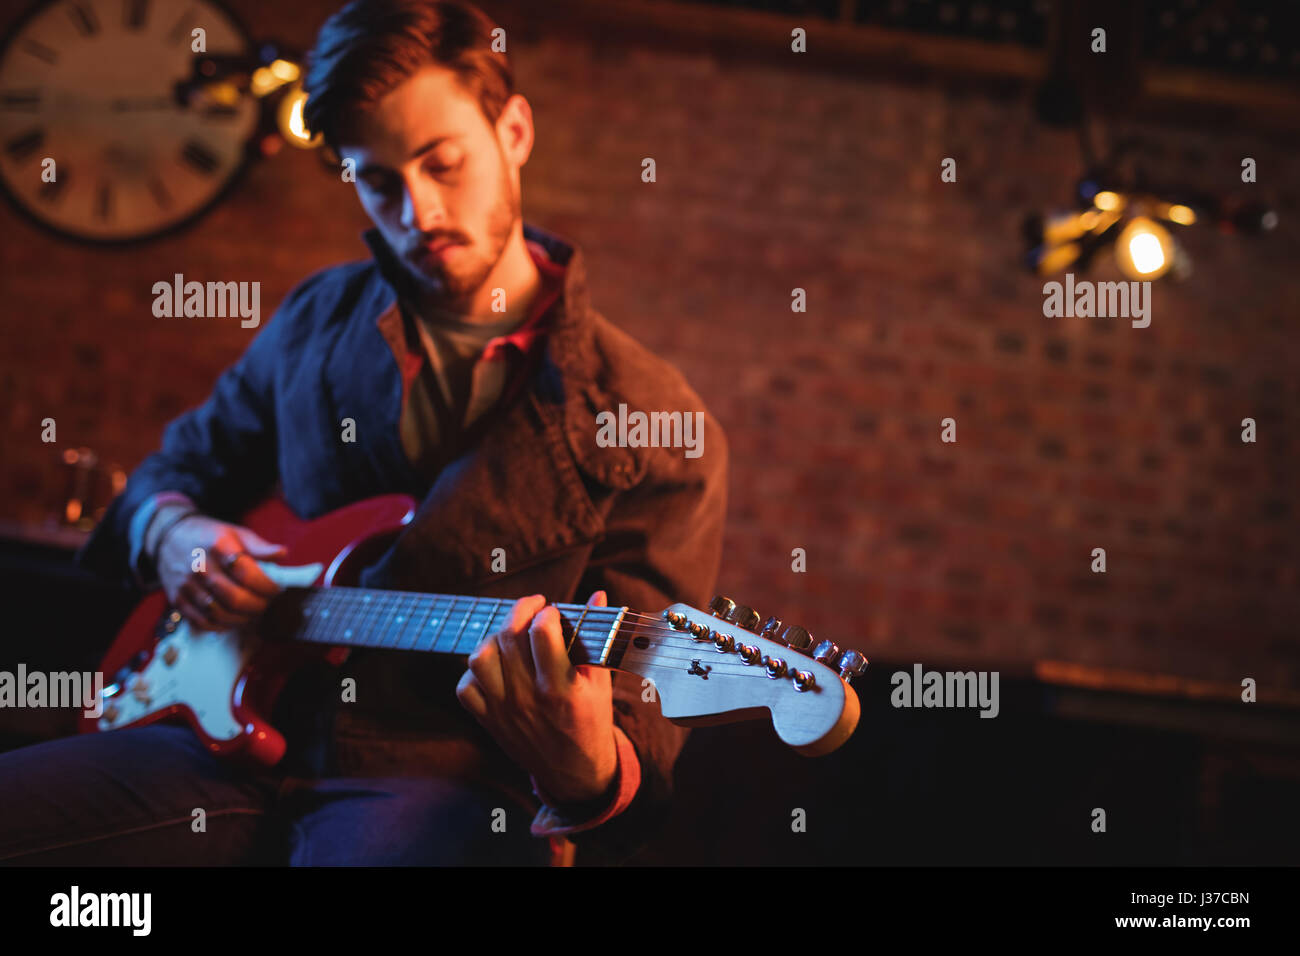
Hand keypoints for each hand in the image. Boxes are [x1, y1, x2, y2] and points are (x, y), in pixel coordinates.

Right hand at [155, 511, 285, 631]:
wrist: (169, 537)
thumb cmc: (209, 536)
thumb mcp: (236, 533)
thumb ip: (260, 547)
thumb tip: (283, 554)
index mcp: (218, 546)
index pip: (247, 573)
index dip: (267, 586)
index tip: (278, 590)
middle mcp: (200, 567)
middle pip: (235, 598)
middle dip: (258, 606)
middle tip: (268, 604)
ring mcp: (186, 585)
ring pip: (219, 613)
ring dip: (242, 619)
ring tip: (254, 613)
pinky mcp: (177, 599)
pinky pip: (202, 621)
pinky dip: (221, 625)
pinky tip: (233, 620)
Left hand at [456, 591, 617, 806]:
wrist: (574, 772)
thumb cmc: (591, 721)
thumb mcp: (601, 682)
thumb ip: (596, 637)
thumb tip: (598, 593)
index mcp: (561, 688)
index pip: (542, 633)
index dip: (546, 612)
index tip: (553, 612)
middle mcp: (528, 699)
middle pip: (509, 637)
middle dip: (520, 611)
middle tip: (532, 609)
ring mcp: (504, 711)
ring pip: (480, 659)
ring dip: (494, 638)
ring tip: (510, 636)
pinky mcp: (488, 721)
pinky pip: (465, 687)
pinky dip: (474, 672)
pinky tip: (495, 665)